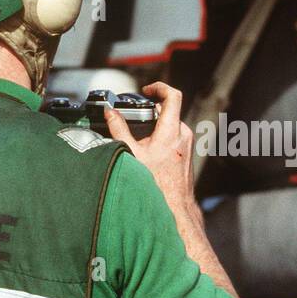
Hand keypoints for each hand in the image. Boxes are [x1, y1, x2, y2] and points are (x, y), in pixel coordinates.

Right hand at [107, 82, 240, 297]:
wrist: (174, 210)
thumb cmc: (156, 185)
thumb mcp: (131, 154)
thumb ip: (118, 129)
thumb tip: (109, 113)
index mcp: (172, 131)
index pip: (172, 95)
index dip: (159, 87)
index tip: (146, 90)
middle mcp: (184, 135)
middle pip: (169, 111)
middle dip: (151, 111)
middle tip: (135, 115)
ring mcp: (187, 145)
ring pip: (171, 125)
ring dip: (155, 126)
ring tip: (139, 136)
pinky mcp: (186, 154)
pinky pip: (173, 138)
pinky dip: (160, 138)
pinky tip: (147, 151)